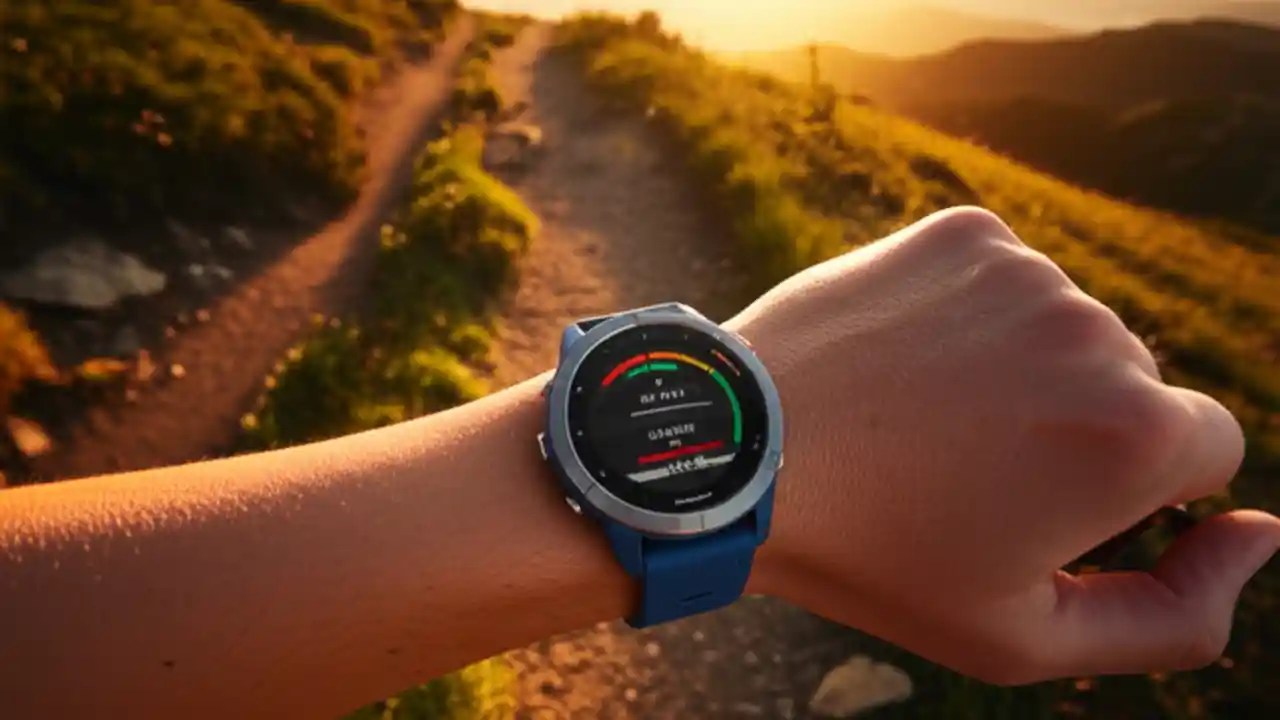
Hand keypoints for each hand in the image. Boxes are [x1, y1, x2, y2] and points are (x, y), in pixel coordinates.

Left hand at [730, 207, 1279, 683]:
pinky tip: (907, 359)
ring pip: (1067, 329)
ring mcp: (1025, 271)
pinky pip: (1007, 281)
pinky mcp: (963, 233)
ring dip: (1020, 370)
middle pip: (1134, 384)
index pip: (1209, 449)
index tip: (1048, 500)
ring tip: (923, 416)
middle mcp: (1094, 332)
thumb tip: (1260, 534)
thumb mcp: (1024, 638)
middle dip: (1073, 428)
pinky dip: (973, 317)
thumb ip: (1174, 617)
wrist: (738, 455)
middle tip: (962, 469)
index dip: (1133, 487)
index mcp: (1132, 435)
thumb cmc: (877, 557)